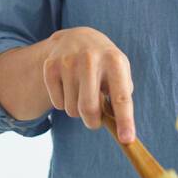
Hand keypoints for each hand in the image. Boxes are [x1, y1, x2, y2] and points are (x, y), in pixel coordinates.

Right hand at [42, 27, 135, 141]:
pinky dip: (64, 103)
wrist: (78, 38)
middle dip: (92, 122)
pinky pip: (57, 104)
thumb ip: (121, 98)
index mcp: (114, 61)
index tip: (127, 140)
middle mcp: (91, 59)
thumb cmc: (105, 64)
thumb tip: (120, 129)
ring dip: (77, 111)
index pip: (121, 97)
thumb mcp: (120, 72)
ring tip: (82, 94)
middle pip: (88, 109)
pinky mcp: (50, 66)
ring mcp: (68, 61)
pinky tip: (69, 88)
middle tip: (95, 121)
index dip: (125, 120)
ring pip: (71, 109)